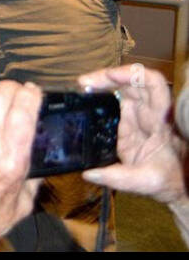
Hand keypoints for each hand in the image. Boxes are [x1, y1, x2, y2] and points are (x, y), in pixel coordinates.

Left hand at [0, 80, 42, 250]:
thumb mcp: (25, 198)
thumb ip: (33, 172)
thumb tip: (40, 150)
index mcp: (11, 161)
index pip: (23, 112)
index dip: (31, 95)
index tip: (36, 91)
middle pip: (0, 96)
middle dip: (13, 87)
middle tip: (20, 90)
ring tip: (1, 97)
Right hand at [79, 65, 187, 205]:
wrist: (177, 185)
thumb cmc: (167, 180)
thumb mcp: (145, 182)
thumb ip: (117, 178)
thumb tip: (88, 173)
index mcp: (160, 122)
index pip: (153, 86)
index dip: (132, 74)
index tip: (110, 76)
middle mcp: (151, 113)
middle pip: (133, 82)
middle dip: (108, 76)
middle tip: (83, 83)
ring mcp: (140, 116)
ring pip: (124, 87)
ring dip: (103, 81)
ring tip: (82, 86)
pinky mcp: (129, 122)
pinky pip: (116, 100)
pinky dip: (101, 93)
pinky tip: (87, 96)